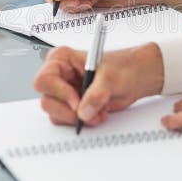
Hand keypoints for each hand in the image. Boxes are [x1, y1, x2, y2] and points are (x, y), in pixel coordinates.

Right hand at [33, 44, 164, 126]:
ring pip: (55, 113)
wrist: (136, 77)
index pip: (44, 80)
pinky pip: (65, 119)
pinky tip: (97, 113)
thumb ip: (97, 94)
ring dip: (77, 118)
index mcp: (62, 59)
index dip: (60, 94)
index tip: (77, 102)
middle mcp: (59, 75)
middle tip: (89, 112)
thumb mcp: (111, 78)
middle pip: (47, 100)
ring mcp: (64, 91)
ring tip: (97, 111)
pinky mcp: (71, 105)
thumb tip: (84, 111)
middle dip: (70, 111)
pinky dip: (82, 121)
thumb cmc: (124, 67)